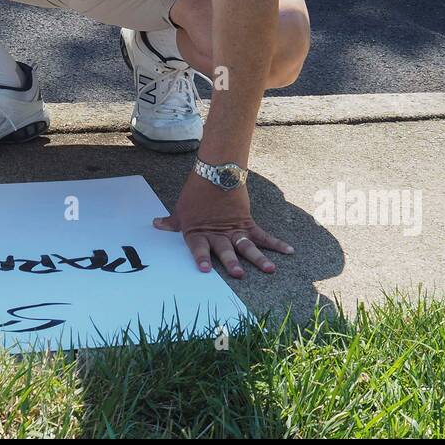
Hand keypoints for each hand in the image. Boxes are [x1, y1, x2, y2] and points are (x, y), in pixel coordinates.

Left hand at [154, 173, 292, 277]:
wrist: (216, 171)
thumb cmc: (196, 191)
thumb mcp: (182, 209)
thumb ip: (172, 222)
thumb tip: (156, 224)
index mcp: (198, 231)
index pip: (198, 247)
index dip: (201, 258)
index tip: (204, 269)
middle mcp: (217, 232)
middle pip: (225, 249)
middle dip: (232, 262)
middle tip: (238, 273)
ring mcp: (234, 228)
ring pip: (247, 246)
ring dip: (258, 258)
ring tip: (270, 269)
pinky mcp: (247, 221)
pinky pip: (263, 235)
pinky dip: (276, 243)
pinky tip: (288, 251)